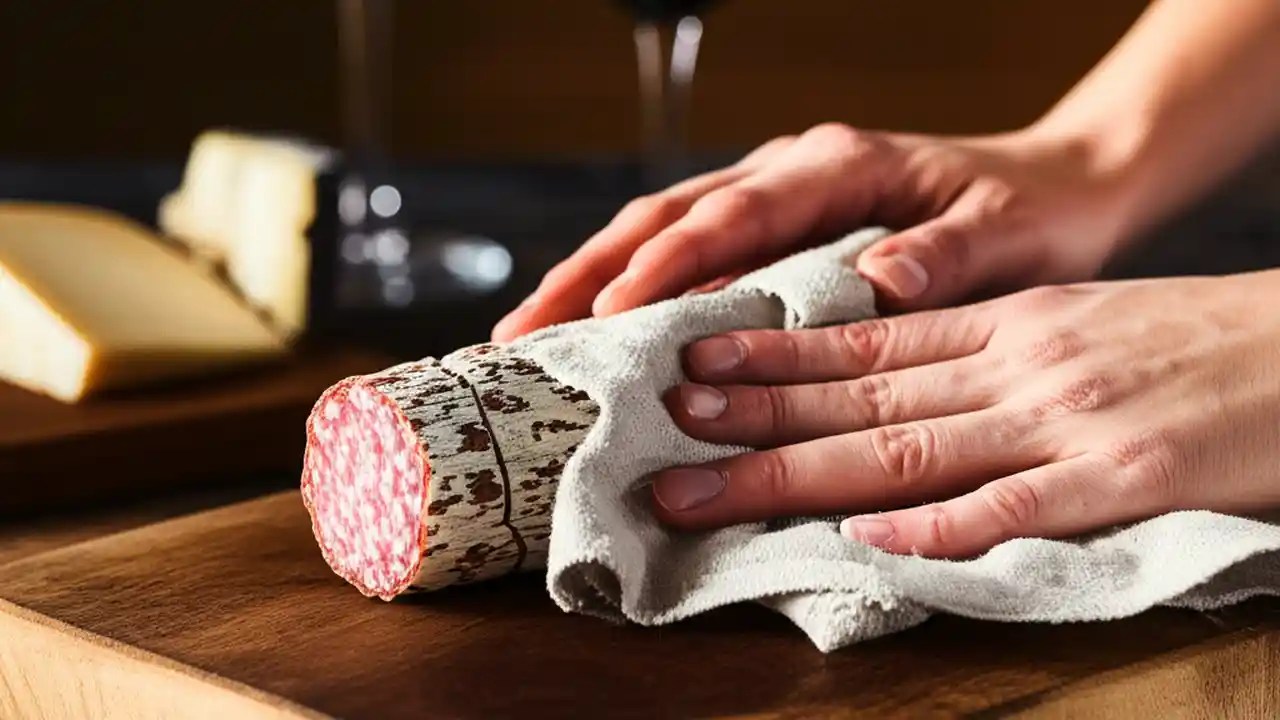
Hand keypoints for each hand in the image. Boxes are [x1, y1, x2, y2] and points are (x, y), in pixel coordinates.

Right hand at [492, 122, 1139, 341]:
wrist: (1058, 184)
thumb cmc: (1033, 211)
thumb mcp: (1009, 234)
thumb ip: (947, 252)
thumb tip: (879, 277)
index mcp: (838, 165)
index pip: (731, 214)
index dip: (664, 265)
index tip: (606, 316)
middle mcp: (792, 168)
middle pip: (667, 214)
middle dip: (588, 272)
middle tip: (522, 335)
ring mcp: (776, 189)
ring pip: (661, 225)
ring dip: (591, 276)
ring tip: (531, 333)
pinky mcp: (774, 218)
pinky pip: (685, 244)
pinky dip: (633, 282)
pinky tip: (596, 324)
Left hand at [648, 272, 1279, 556]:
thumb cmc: (1191, 342)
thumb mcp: (1073, 321)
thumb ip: (982, 348)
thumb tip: (890, 379)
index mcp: (1004, 327)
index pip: (863, 343)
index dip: (770, 356)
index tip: (693, 364)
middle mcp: (1016, 368)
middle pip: (861, 398)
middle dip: (753, 416)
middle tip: (667, 429)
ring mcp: (1064, 423)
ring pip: (908, 449)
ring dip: (800, 470)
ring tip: (715, 485)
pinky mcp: (1123, 480)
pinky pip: (1017, 504)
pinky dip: (939, 522)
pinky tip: (870, 534)